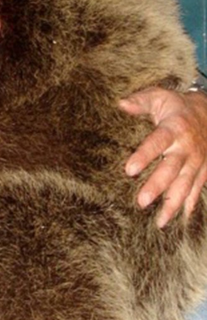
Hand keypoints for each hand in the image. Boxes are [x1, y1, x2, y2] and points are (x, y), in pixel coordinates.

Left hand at [122, 87, 206, 227]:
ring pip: (186, 185)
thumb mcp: (160, 97)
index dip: (144, 156)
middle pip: (171, 169)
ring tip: (160, 221)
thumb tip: (120, 104)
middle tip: (141, 202)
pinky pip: (198, 188)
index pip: (156, 143)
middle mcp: (187, 147)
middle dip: (157, 186)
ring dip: (173, 203)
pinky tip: (182, 218)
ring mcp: (198, 161)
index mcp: (173, 129)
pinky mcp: (205, 169)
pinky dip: (191, 203)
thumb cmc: (177, 106)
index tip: (129, 170)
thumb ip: (140, 101)